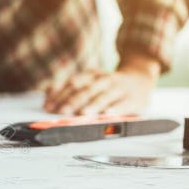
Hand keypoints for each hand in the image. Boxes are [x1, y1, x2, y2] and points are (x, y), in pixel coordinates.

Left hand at [43, 55, 160, 115]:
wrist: (141, 78)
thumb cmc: (109, 84)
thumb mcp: (90, 80)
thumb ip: (70, 87)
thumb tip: (47, 94)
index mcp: (92, 75)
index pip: (73, 83)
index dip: (59, 95)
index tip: (48, 106)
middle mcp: (104, 80)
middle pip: (86, 90)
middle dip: (72, 101)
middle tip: (61, 111)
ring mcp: (119, 88)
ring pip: (103, 96)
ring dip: (92, 105)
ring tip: (83, 113)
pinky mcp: (132, 99)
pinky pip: (123, 104)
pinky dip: (115, 108)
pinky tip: (108, 113)